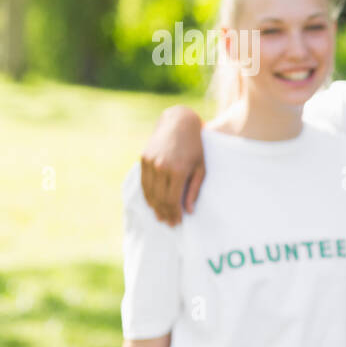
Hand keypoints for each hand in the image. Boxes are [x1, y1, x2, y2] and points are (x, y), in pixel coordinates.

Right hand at [141, 106, 204, 224]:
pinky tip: (152, 202)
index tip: (177, 222)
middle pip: (160, 198)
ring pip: (149, 192)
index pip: (172, 200)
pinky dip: (147, 194)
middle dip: (164, 213)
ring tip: (160, 216)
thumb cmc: (196, 146)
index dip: (174, 213)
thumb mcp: (201, 168)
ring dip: (154, 206)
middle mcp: (161, 167)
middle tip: (169, 223)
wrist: (179, 122)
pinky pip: (143, 182)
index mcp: (177, 170)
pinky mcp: (143, 158)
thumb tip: (188, 210)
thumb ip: (194, 190)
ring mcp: (150, 162)